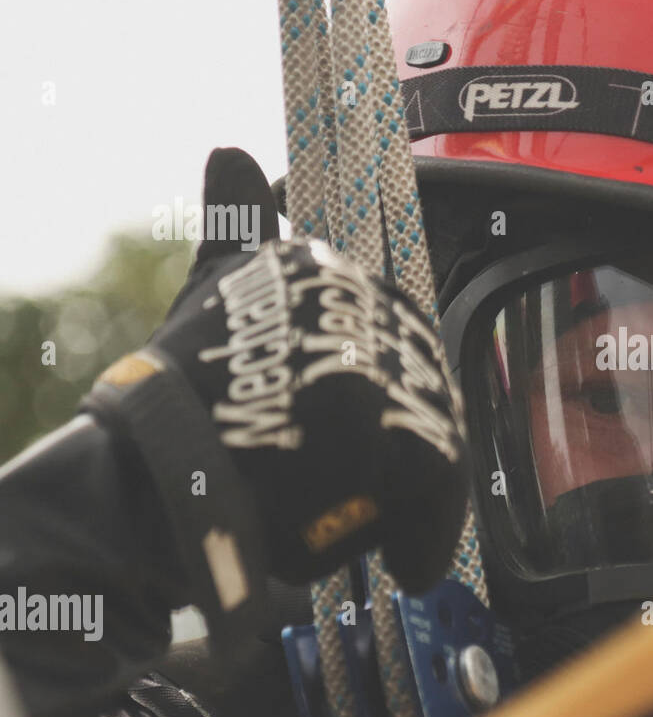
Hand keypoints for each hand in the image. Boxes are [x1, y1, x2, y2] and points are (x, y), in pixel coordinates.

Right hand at [80, 150, 467, 640]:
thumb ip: (236, 227)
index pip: (394, 330)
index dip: (379, 393)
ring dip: (412, 491)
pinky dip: (427, 533)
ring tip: (370, 527)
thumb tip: (233, 150)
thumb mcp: (211, 295)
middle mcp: (357, 301)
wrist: (144, 488)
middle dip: (399, 441)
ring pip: (435, 433)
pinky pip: (444, 487)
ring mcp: (381, 365)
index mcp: (320, 265)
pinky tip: (405, 565)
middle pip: (420, 383)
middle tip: (360, 490)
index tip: (348, 436)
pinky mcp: (400, 437)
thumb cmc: (179, 398)